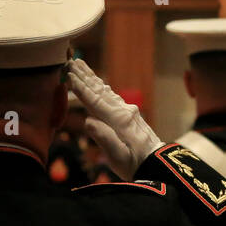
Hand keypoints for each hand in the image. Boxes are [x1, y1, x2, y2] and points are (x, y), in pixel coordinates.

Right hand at [67, 58, 162, 179]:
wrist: (156, 165)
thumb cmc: (135, 164)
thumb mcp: (118, 157)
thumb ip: (104, 138)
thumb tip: (88, 121)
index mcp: (119, 120)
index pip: (95, 101)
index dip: (80, 88)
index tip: (68, 75)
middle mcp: (124, 111)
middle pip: (99, 90)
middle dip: (83, 75)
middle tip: (69, 60)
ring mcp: (127, 111)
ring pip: (105, 90)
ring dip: (91, 77)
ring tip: (79, 64)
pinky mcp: (129, 114)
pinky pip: (111, 96)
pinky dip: (100, 86)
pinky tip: (96, 82)